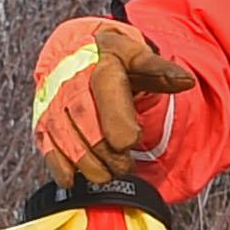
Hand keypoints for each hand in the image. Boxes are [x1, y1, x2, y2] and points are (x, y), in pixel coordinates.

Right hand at [31, 17, 197, 185]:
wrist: (76, 51)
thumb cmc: (112, 59)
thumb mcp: (138, 57)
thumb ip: (160, 71)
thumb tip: (186, 80)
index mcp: (100, 61)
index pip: (106, 87)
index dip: (116, 118)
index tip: (129, 142)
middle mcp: (71, 78)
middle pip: (82, 115)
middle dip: (102, 146)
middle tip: (124, 165)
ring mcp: (53, 99)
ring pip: (62, 131)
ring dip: (83, 159)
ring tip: (106, 175)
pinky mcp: (43, 117)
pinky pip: (45, 141)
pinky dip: (57, 163)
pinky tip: (71, 178)